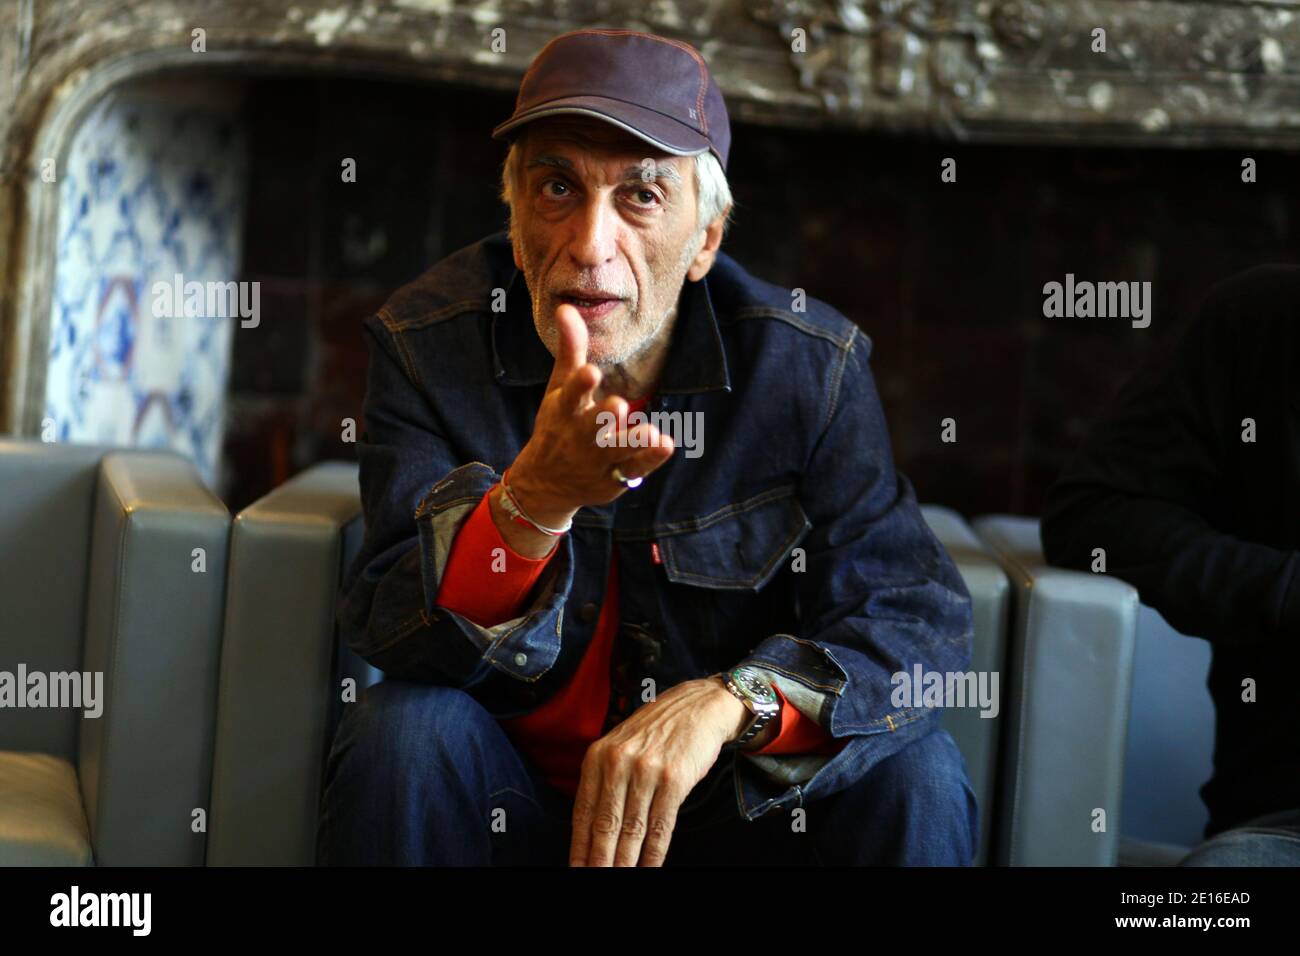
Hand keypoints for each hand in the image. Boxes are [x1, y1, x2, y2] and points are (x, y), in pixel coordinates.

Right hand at [508, 303, 674, 526]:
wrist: (544, 483)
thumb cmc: (557, 426)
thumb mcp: (559, 388)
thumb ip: (571, 350)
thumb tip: (567, 307)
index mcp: (565, 410)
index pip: (570, 395)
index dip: (580, 384)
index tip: (591, 371)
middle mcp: (579, 436)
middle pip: (592, 426)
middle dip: (604, 416)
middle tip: (617, 405)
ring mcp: (596, 459)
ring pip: (616, 450)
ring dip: (632, 441)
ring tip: (651, 431)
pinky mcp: (613, 478)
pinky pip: (633, 470)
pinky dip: (649, 460)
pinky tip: (666, 444)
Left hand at [569, 677, 749, 866]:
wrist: (698, 706)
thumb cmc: (657, 731)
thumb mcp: (619, 746)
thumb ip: (603, 780)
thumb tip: (590, 830)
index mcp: (597, 757)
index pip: (582, 813)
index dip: (579, 848)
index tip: (577, 870)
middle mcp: (618, 763)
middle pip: (605, 826)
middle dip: (600, 862)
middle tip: (596, 881)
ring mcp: (646, 771)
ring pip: (632, 830)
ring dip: (625, 864)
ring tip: (619, 880)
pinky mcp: (673, 780)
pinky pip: (660, 826)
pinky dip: (654, 854)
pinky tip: (648, 869)